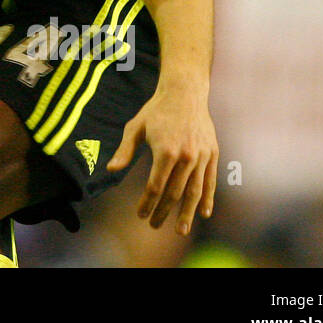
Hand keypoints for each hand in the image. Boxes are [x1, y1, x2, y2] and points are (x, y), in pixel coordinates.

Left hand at [107, 80, 217, 235]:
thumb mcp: (135, 127)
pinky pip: (210, 182)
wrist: (184, 92)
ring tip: (180, 230)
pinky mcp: (213, 154)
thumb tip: (110, 169)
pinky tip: (204, 213)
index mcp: (165, 151)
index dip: (147, 203)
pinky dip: (208, 199)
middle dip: (163, 211)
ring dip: (187, 213)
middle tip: (154, 225)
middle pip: (174, 192)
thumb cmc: (155, 110)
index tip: (140, 215)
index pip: (155, 186)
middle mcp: (186, 156)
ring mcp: (202, 156)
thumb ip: (125, 151)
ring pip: (194, 191)